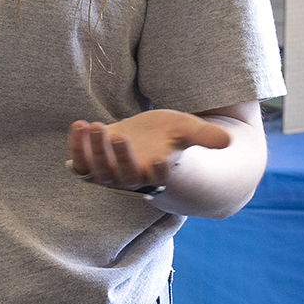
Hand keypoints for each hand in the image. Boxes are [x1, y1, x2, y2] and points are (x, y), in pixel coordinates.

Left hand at [66, 109, 232, 192]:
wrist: (141, 137)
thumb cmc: (167, 135)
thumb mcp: (186, 129)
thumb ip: (205, 135)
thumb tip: (228, 140)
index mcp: (157, 173)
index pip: (159, 180)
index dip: (160, 173)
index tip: (162, 159)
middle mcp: (132, 179)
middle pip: (125, 178)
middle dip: (121, 159)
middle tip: (120, 136)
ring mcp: (109, 174)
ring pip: (99, 173)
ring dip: (96, 152)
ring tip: (96, 125)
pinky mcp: (89, 164)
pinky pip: (79, 163)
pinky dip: (76, 146)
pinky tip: (80, 123)